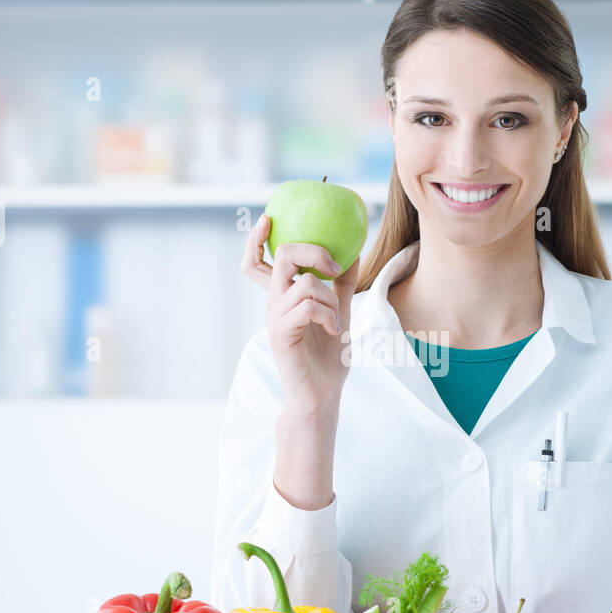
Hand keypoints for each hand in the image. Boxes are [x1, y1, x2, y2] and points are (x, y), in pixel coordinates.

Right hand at [242, 213, 359, 416]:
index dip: (256, 238)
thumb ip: (344, 285)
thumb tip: (355, 253)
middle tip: (334, 268)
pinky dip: (329, 315)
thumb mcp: (340, 312)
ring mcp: (275, 317)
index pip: (256, 262)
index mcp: (282, 296)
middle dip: (312, 252)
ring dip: (331, 299)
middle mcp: (273, 303)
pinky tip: (333, 331)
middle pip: (281, 256)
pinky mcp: (281, 333)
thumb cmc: (328, 356)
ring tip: (336, 321)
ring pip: (304, 283)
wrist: (321, 394)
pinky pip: (309, 306)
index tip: (269, 218)